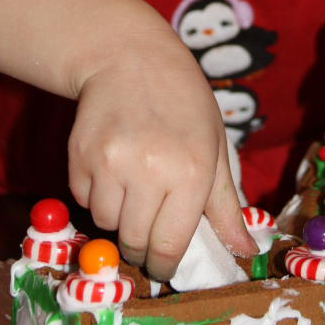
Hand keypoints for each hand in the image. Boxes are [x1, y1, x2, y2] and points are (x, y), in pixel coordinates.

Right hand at [68, 35, 255, 280]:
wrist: (130, 57)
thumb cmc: (183, 103)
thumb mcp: (215, 147)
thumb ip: (226, 205)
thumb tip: (245, 252)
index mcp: (191, 171)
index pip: (170, 245)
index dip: (165, 265)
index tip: (163, 266)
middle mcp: (149, 170)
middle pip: (134, 241)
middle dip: (141, 244)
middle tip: (147, 227)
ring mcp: (110, 162)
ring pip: (106, 223)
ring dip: (118, 216)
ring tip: (132, 184)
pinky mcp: (79, 155)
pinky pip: (83, 199)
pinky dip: (96, 194)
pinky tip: (111, 166)